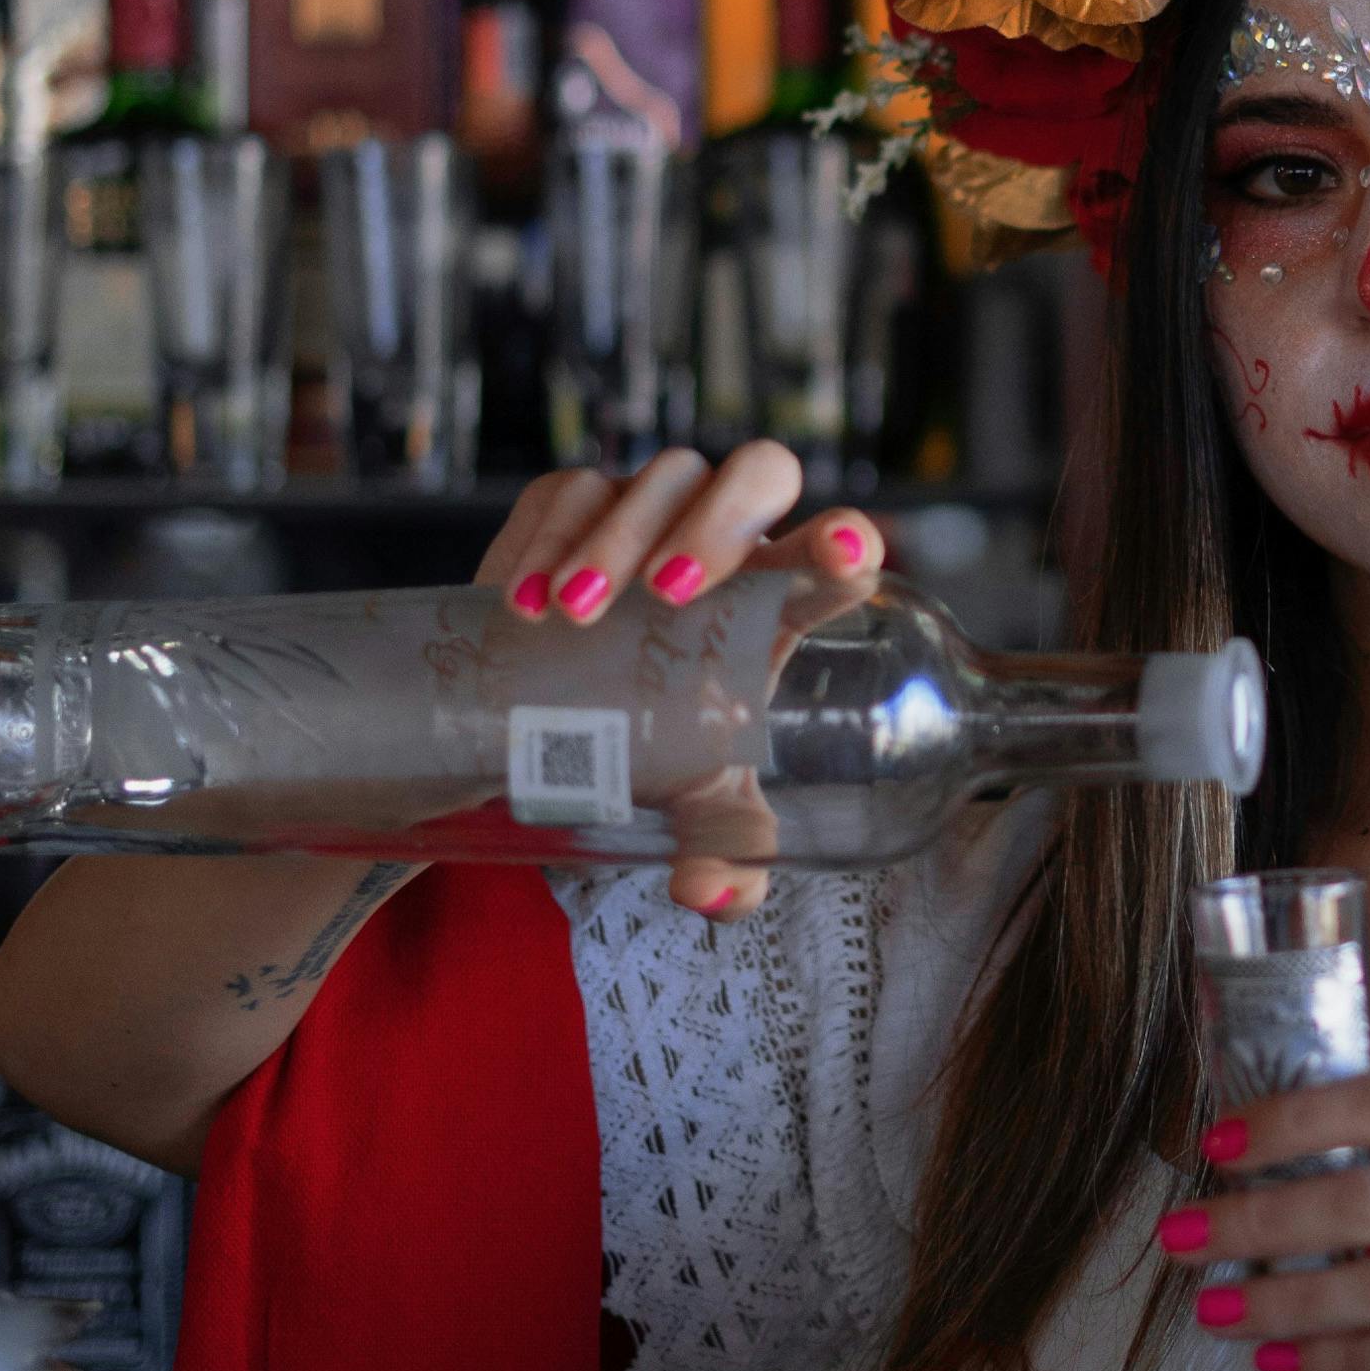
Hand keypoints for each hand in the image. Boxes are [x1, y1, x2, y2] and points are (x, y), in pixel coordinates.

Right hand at [474, 448, 884, 920]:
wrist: (549, 718)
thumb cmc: (660, 751)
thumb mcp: (697, 811)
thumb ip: (721, 858)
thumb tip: (714, 897)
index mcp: (782, 602)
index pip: (837, 553)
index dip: (849, 543)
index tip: (847, 557)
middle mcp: (730, 541)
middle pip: (757, 473)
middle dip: (717, 526)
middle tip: (666, 597)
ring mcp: (652, 508)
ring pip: (662, 476)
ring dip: (619, 536)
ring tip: (573, 614)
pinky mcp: (575, 501)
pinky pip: (570, 486)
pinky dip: (545, 534)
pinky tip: (520, 601)